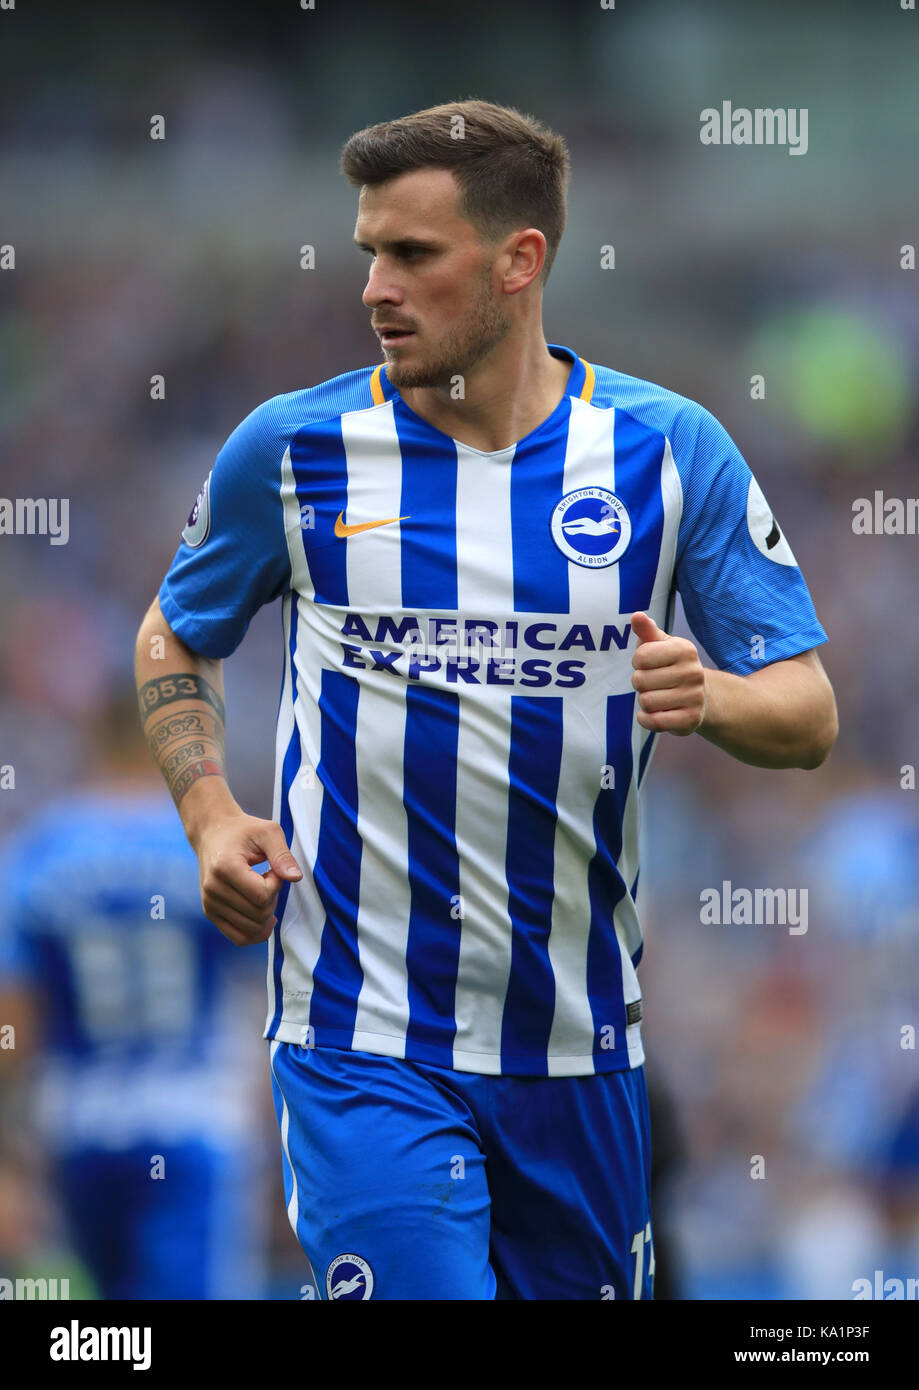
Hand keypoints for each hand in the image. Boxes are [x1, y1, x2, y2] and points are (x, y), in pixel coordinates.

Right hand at [195, 810, 302, 945]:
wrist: (213, 833)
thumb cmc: (243, 831)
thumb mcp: (268, 832)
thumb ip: (282, 855)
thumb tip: (295, 878)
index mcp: (225, 867)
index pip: (262, 895)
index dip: (276, 884)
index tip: (273, 869)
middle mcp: (213, 889)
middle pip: (258, 914)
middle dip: (272, 898)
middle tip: (268, 878)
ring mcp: (209, 904)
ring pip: (251, 929)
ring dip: (265, 914)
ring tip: (261, 891)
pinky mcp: (210, 913)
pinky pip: (238, 938)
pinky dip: (256, 933)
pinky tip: (265, 916)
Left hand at [630, 611, 705, 735]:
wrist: (701, 697)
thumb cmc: (671, 666)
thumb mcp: (661, 645)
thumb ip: (646, 631)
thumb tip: (637, 616)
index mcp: (685, 649)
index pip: (640, 656)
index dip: (638, 662)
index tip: (649, 664)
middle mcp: (693, 672)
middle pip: (640, 681)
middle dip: (640, 684)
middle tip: (654, 683)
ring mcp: (695, 697)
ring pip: (646, 702)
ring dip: (645, 701)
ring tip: (659, 697)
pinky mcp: (691, 720)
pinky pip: (654, 722)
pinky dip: (646, 719)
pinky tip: (654, 713)